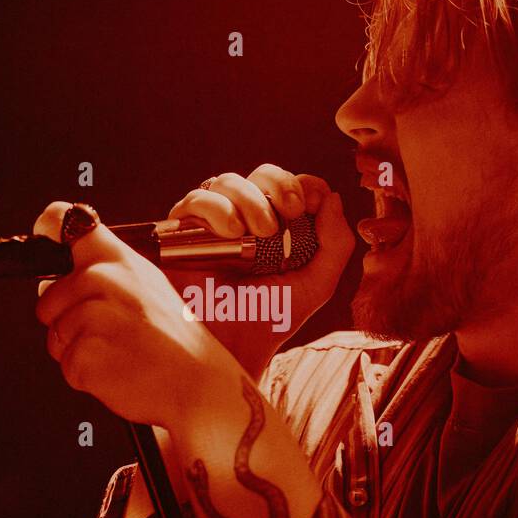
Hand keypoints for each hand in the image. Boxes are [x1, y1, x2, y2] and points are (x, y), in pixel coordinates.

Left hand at [33, 202, 243, 428]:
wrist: (199, 383)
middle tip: (112, 333)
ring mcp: (91, 318)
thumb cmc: (174, 340)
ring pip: (55, 338)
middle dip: (68, 323)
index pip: (65, 223)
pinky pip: (67, 367)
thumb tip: (49, 281)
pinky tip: (118, 370)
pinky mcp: (84, 356)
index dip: (48, 229)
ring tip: (119, 352)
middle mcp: (101, 280)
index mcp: (117, 258)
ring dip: (79, 351)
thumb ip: (102, 272)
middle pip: (47, 302)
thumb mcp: (147, 285)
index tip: (45, 234)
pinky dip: (87, 376)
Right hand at [164, 165, 354, 376]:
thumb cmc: (269, 319)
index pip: (293, 186)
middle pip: (263, 174)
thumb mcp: (316, 284)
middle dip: (281, 185)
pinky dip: (217, 208)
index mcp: (279, 228)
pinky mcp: (182, 229)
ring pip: (230, 180)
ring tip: (256, 233)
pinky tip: (230, 234)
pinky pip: (197, 198)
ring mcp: (213, 223)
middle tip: (291, 212)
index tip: (311, 205)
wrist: (230, 344)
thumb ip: (335, 244)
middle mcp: (246, 219)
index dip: (304, 185)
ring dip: (251, 199)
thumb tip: (331, 197)